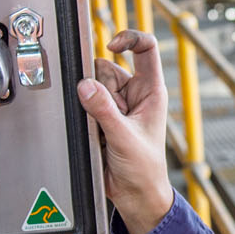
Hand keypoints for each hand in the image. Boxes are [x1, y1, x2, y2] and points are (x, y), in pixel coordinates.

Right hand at [78, 29, 175, 233]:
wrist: (134, 195)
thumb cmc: (144, 169)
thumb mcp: (124, 138)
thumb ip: (104, 111)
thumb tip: (85, 86)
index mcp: (151, 92)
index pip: (146, 49)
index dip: (130, 38)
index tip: (111, 44)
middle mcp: (134, 94)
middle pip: (107, 67)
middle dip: (98, 85)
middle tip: (101, 111)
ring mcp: (117, 105)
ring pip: (92, 85)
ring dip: (89, 102)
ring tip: (99, 128)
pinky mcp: (102, 117)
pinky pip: (85, 103)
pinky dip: (83, 113)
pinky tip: (93, 133)